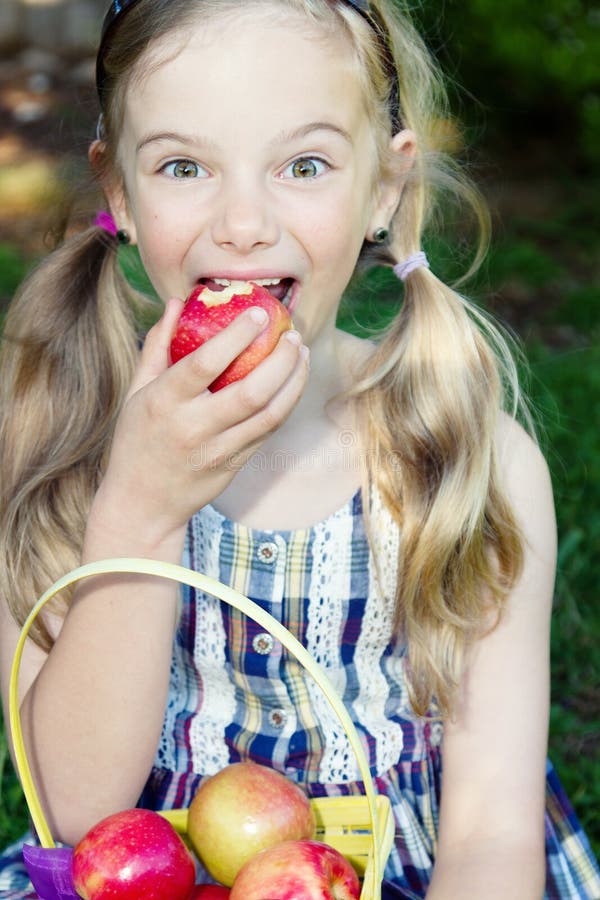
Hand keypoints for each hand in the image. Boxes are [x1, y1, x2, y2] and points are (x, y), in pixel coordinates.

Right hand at [90, 298, 308, 554]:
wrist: (142, 505)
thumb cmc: (137, 440)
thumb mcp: (137, 392)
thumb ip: (157, 346)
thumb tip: (179, 303)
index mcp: (164, 402)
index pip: (205, 362)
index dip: (237, 335)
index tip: (260, 313)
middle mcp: (193, 427)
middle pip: (251, 390)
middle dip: (281, 358)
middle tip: (293, 335)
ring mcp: (218, 450)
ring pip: (270, 414)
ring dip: (294, 380)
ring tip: (303, 354)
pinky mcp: (234, 465)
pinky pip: (268, 431)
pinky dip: (287, 403)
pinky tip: (293, 382)